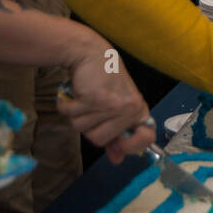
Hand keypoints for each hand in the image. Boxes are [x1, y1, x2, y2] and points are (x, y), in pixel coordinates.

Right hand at [58, 47, 154, 162]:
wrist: (92, 53)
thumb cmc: (105, 80)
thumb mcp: (117, 106)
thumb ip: (117, 134)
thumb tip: (118, 160)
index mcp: (139, 111)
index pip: (146, 139)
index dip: (131, 146)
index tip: (119, 144)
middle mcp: (129, 109)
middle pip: (99, 140)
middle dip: (90, 127)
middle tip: (93, 107)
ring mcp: (111, 105)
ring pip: (83, 130)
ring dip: (77, 115)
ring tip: (85, 98)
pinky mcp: (92, 99)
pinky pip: (70, 116)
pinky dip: (66, 106)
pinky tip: (75, 93)